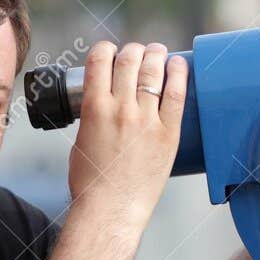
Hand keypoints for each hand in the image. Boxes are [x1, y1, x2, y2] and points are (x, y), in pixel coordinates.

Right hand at [68, 40, 188, 221]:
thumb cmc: (91, 183)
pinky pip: (176, 95)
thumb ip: (92, 118)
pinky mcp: (167, 134)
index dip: (106, 49)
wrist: (110, 210)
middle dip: (132, 50)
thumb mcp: (81, 141)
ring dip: (155, 54)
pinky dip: (178, 74)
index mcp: (94, 108)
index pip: (100, 60)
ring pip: (153, 72)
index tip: (110, 52)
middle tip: (137, 52)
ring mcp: (146, 120)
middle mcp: (120, 108)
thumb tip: (101, 106)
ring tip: (158, 52)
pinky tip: (178, 64)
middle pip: (129, 60)